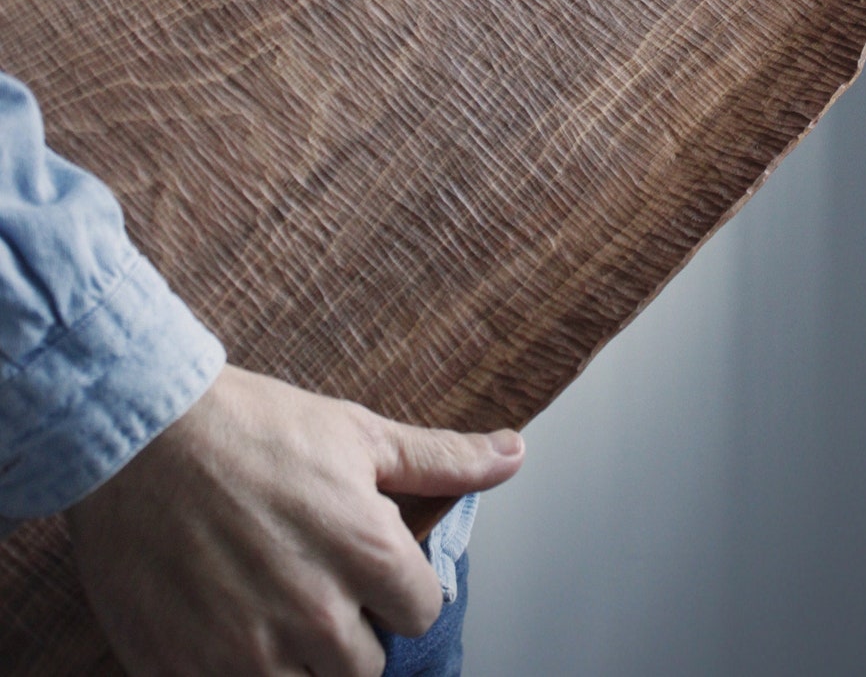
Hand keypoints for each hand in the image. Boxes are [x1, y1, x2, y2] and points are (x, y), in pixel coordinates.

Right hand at [65, 365, 524, 675]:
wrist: (140, 433)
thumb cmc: (252, 425)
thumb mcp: (357, 432)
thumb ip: (443, 460)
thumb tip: (514, 454)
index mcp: (366, 552)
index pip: (421, 611)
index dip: (395, 584)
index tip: (364, 562)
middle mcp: (316, 613)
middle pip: (366, 667)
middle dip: (349, 629)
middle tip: (311, 584)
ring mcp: (249, 653)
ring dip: (298, 660)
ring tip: (269, 605)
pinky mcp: (186, 674)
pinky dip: (240, 672)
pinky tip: (226, 627)